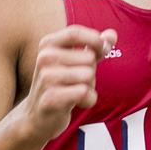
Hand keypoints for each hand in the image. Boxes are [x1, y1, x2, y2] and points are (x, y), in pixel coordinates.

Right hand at [21, 25, 116, 141]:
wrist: (38, 117)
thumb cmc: (60, 85)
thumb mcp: (75, 62)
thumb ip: (94, 47)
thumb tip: (112, 34)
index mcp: (48, 44)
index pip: (75, 32)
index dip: (95, 40)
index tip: (103, 50)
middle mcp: (44, 58)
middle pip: (88, 57)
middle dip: (92, 71)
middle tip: (78, 81)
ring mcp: (46, 78)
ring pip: (88, 75)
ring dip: (90, 87)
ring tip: (75, 92)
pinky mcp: (51, 98)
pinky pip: (85, 92)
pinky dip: (89, 100)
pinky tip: (77, 103)